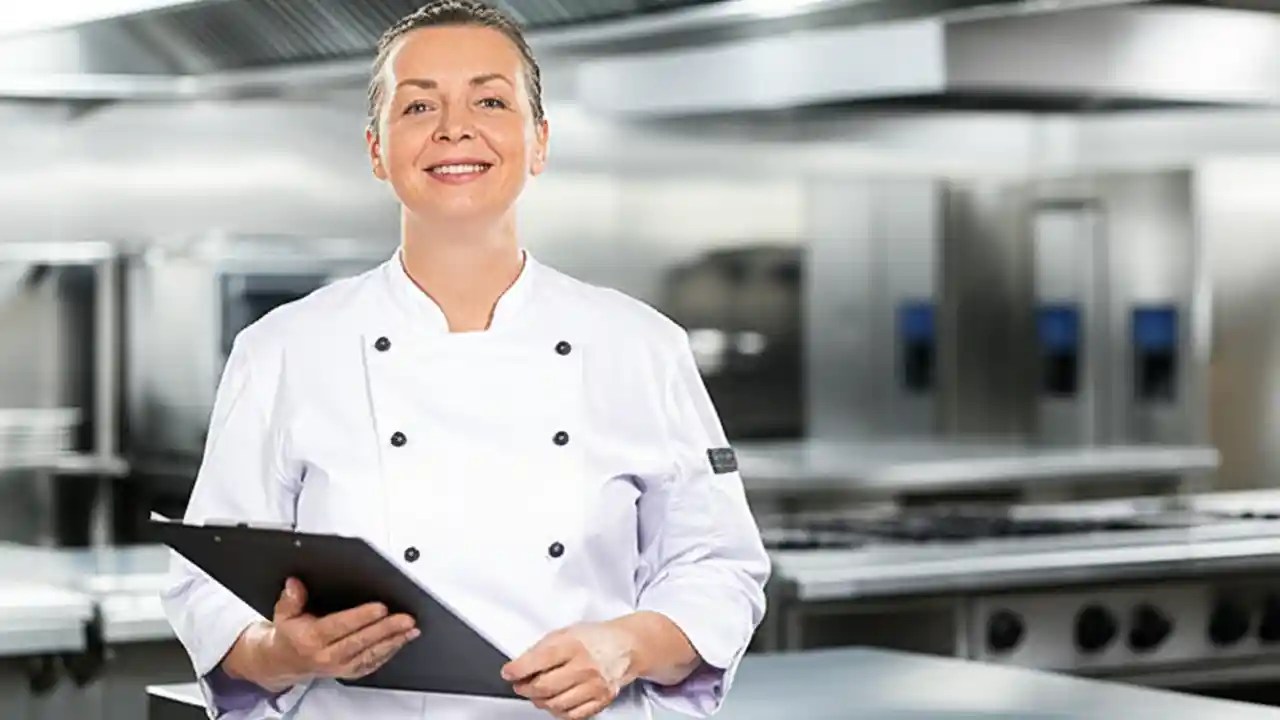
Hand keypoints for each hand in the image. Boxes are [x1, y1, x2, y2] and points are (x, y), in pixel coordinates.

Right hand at [255, 578, 418, 689]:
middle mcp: (327, 655)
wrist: (286, 664)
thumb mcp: (284, 615)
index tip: (380, 608)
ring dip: (394, 641)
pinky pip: (374, 663)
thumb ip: (291, 599)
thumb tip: (294, 583)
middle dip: (386, 629)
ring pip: (371, 654)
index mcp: (311, 639)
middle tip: (405, 618)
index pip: (339, 626)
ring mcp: (341, 666)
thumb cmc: (290, 636)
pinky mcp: (351, 672)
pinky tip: (403, 640)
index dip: (361, 617)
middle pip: (361, 642)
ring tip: (411, 629)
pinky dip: (390, 651)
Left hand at [501, 621, 637, 719]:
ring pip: (556, 704)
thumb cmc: (595, 638)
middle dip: (525, 688)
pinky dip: (558, 711)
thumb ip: (542, 648)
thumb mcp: (566, 632)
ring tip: (537, 693)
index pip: (539, 660)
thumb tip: (520, 665)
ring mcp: (595, 685)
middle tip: (520, 685)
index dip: (518, 669)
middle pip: (544, 687)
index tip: (508, 672)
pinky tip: (555, 701)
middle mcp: (585, 666)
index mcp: (574, 644)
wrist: (627, 646)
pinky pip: (573, 715)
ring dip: (540, 701)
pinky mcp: (602, 700)